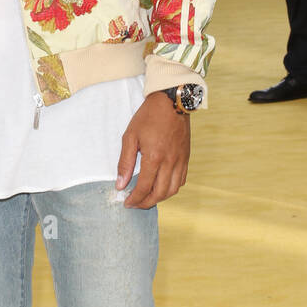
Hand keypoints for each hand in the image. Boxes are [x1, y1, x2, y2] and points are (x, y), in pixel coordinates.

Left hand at [116, 91, 189, 208]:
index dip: (135, 199)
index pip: (144, 188)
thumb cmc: (148, 117)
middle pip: (160, 194)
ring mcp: (180, 161)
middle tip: (135, 204)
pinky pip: (181, 180)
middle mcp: (170, 162)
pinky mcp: (186, 158)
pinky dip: (171, 188)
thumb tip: (120, 184)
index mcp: (154, 158)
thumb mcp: (130, 137)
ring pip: (173, 190)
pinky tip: (161, 187)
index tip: (126, 203)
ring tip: (147, 198)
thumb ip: (125, 163)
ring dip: (160, 198)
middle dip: (146, 203)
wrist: (171, 102)